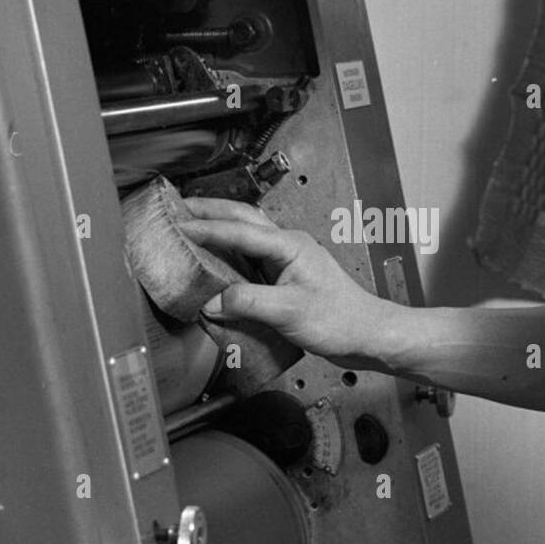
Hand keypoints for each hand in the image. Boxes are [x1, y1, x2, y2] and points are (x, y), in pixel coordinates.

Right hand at [177, 199, 397, 366]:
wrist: (367, 334)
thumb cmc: (341, 320)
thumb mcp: (288, 313)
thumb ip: (247, 303)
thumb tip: (211, 301)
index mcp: (289, 246)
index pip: (239, 231)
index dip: (205, 228)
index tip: (177, 226)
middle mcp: (288, 246)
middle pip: (242, 218)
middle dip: (209, 210)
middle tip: (177, 208)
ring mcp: (288, 260)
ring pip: (247, 234)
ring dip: (219, 227)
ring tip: (189, 228)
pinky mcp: (286, 276)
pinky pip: (251, 257)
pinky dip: (229, 252)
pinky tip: (216, 262)